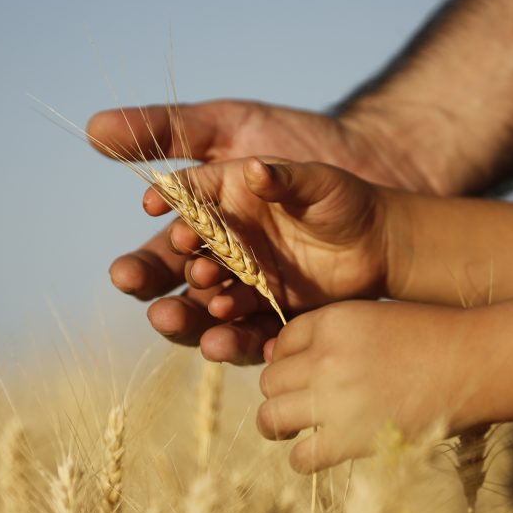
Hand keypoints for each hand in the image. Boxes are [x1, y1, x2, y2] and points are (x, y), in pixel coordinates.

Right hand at [155, 157, 391, 323]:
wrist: (381, 245)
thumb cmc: (343, 197)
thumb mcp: (315, 176)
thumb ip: (282, 175)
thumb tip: (254, 171)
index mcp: (225, 202)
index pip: (184, 204)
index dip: (165, 207)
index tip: (151, 208)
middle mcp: (224, 245)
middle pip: (175, 263)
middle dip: (151, 273)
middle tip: (132, 280)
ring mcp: (240, 284)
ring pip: (200, 302)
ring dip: (188, 311)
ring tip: (189, 313)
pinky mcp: (262, 316)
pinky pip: (240, 332)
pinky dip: (233, 338)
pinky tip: (225, 341)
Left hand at [257, 300, 486, 472]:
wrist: (475, 366)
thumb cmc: (431, 338)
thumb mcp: (373, 318)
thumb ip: (328, 333)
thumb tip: (275, 356)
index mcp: (331, 322)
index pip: (281, 344)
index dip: (289, 359)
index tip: (307, 371)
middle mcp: (325, 359)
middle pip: (269, 381)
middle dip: (282, 391)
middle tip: (303, 400)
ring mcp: (334, 402)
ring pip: (270, 418)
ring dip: (279, 424)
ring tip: (296, 427)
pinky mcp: (350, 441)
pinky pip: (299, 457)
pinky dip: (303, 457)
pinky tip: (320, 449)